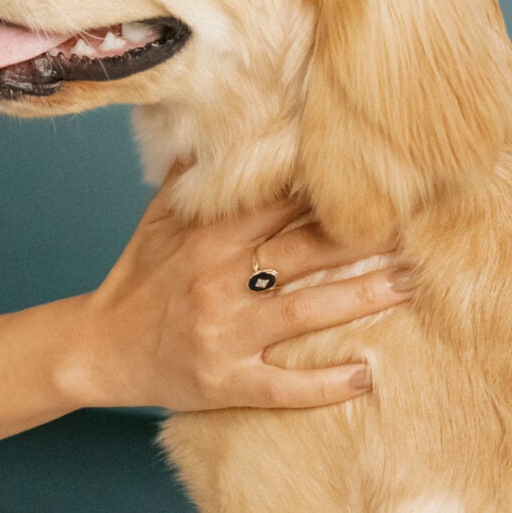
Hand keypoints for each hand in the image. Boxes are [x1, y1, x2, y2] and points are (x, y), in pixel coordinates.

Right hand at [55, 180, 405, 412]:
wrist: (95, 350)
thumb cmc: (138, 280)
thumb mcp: (158, 221)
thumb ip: (195, 177)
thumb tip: (228, 126)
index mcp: (205, 239)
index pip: (277, 206)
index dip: (327, 193)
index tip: (375, 180)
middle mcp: (216, 283)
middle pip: (301, 255)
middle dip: (361, 243)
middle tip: (416, 231)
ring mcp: (224, 336)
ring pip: (304, 314)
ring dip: (361, 299)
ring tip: (409, 285)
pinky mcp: (224, 383)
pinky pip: (283, 387)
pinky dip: (326, 385)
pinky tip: (367, 376)